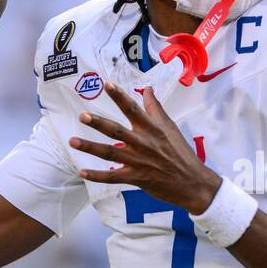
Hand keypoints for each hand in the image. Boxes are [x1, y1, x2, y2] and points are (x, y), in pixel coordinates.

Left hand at [69, 83, 221, 213]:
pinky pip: (113, 178)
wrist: (193, 182)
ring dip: (90, 147)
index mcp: (152, 129)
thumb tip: (147, 89)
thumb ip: (155, 108)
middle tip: (82, 116)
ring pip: (110, 153)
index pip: (133, 109)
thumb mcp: (170, 127)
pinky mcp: (136, 178)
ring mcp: (138, 162)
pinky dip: (97, 176)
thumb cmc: (181, 153)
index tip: (107, 85)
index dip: (120, 96)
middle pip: (117, 131)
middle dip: (98, 123)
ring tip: (73, 141)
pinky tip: (82, 172)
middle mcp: (143, 143)